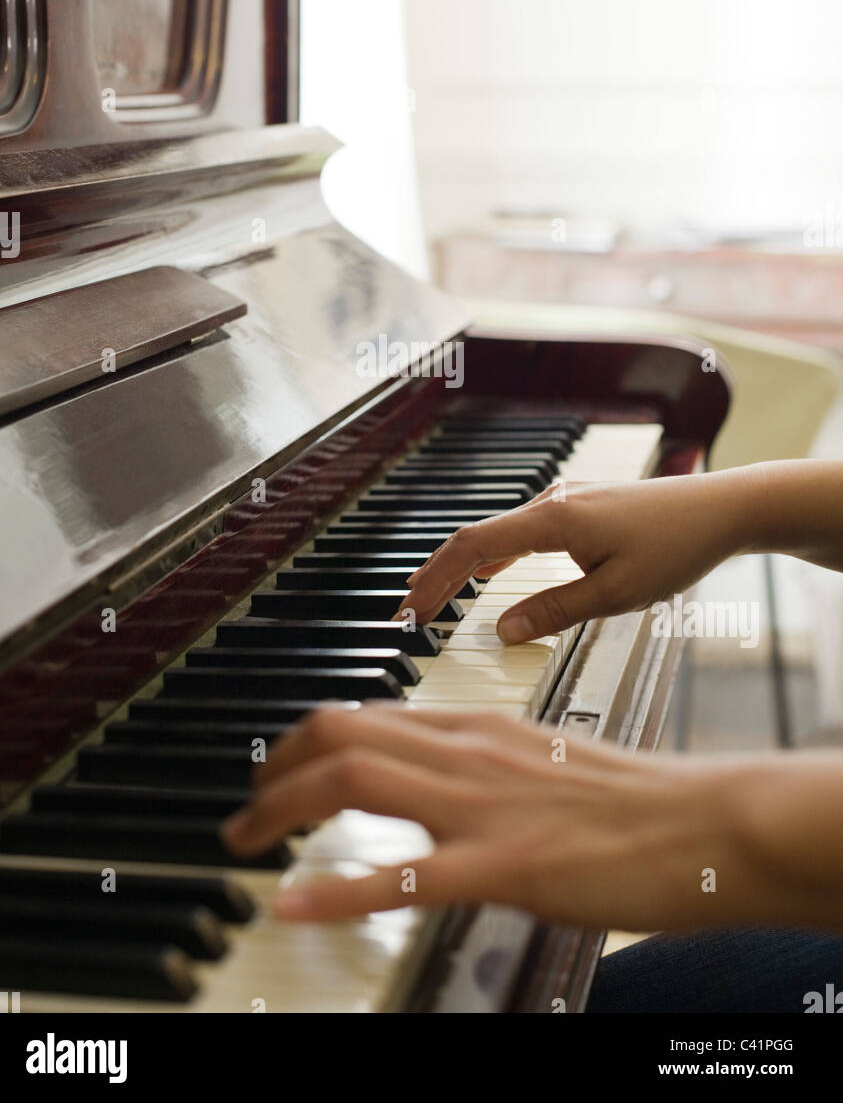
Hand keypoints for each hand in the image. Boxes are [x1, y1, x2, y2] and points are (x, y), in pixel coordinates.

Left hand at [221, 705, 753, 927]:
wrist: (704, 822)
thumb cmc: (635, 801)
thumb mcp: (541, 761)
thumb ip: (482, 765)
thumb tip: (434, 776)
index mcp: (478, 729)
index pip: (366, 716)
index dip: (304, 742)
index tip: (277, 772)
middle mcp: (468, 754)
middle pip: (340, 732)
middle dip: (274, 767)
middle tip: (245, 808)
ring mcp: (481, 808)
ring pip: (354, 779)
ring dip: (281, 808)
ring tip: (243, 839)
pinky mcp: (504, 866)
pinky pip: (403, 874)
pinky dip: (337, 888)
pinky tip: (294, 902)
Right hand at [398, 474, 746, 643]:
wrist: (723, 508)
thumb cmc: (678, 545)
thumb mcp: (617, 594)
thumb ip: (555, 611)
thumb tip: (503, 631)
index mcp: (552, 519)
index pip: (471, 547)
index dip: (434, 581)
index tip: (410, 612)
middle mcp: (551, 502)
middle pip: (474, 537)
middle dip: (437, 575)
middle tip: (408, 611)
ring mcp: (564, 501)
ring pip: (496, 533)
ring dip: (462, 565)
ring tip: (435, 596)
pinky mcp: (579, 508)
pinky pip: (520, 531)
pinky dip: (493, 556)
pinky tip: (487, 574)